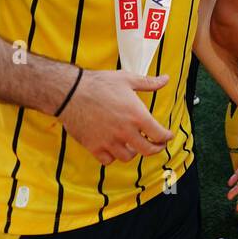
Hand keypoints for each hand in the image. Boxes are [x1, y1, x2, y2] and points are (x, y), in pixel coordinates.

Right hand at [58, 69, 173, 164]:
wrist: (70, 92)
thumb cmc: (99, 84)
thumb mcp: (127, 79)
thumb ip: (148, 82)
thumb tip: (166, 79)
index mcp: (137, 116)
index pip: (159, 134)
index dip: (166, 137)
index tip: (167, 136)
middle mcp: (125, 131)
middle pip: (148, 150)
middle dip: (156, 148)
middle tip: (157, 145)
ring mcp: (109, 141)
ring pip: (128, 157)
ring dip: (133, 152)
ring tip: (133, 145)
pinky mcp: (93, 146)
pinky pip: (108, 160)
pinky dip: (113, 156)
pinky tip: (114, 148)